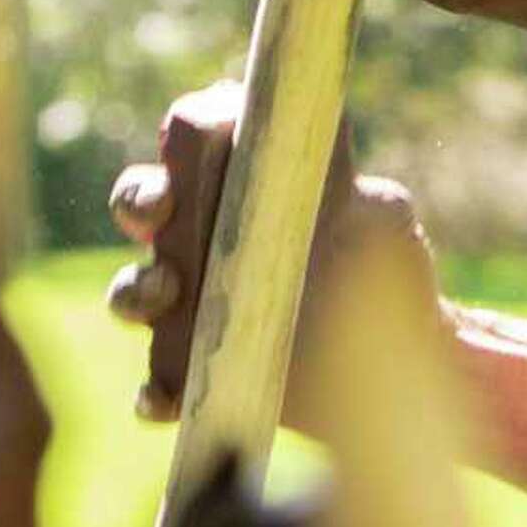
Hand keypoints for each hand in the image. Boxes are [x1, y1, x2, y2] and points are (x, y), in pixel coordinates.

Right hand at [103, 79, 431, 426]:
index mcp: (232, 191)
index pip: (183, 152)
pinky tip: (162, 397)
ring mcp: (187, 309)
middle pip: (138, 208)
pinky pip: (152, 385)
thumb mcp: (378, 212)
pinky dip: (150, 391)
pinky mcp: (191, 377)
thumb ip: (344, 174)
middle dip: (136, 204)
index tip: (182, 166)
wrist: (396, 359)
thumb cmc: (381, 272)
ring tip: (166, 296)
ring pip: (131, 292)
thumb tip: (323, 129)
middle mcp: (197, 243)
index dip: (173, 146)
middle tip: (158, 218)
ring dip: (133, 291)